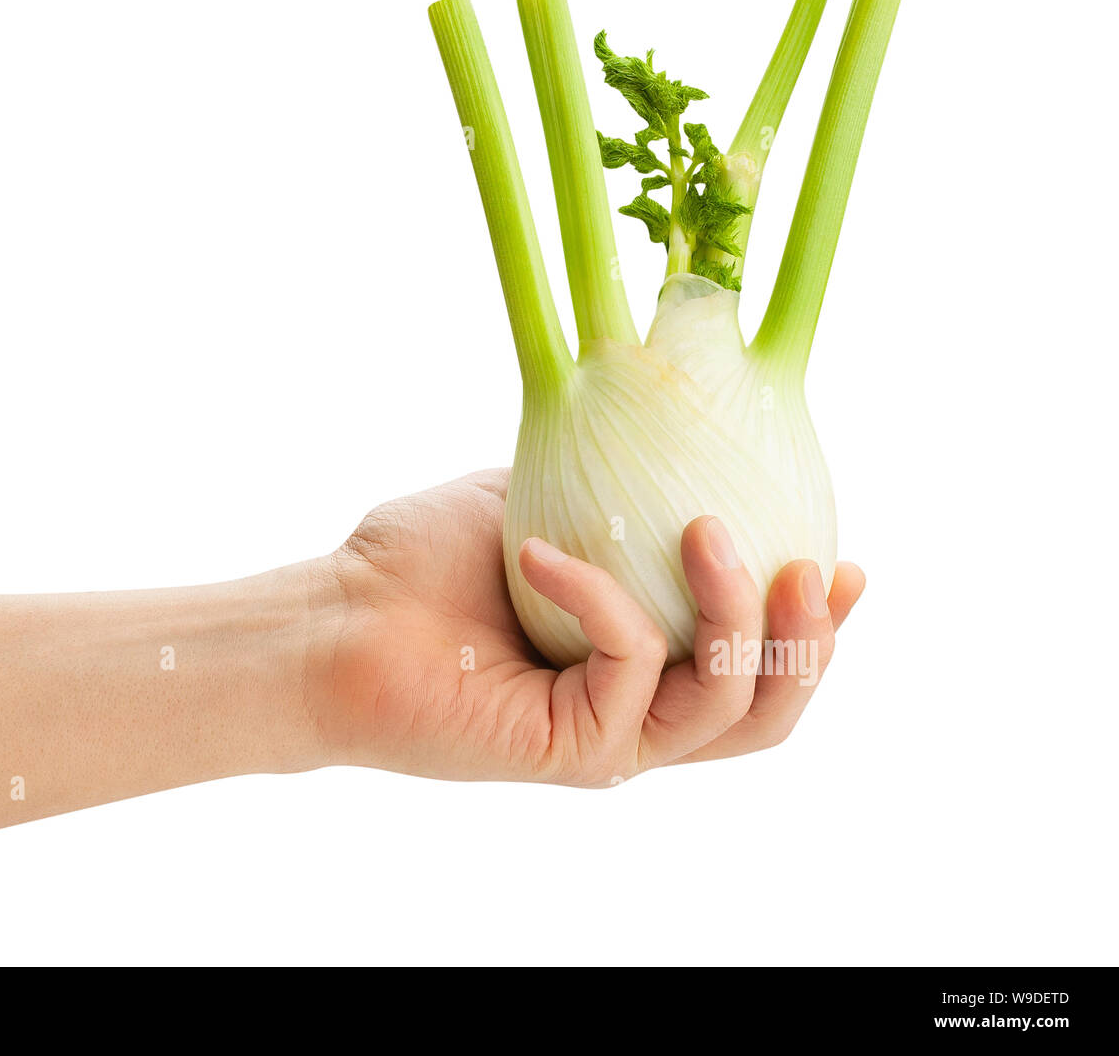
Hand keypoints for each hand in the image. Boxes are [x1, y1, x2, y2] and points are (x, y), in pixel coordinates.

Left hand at [318, 469, 864, 785]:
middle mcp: (634, 712)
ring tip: (714, 534)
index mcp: (640, 665)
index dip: (818, 630)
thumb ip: (615, 489)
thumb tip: (682, 434)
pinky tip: (543, 551)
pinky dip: (600, 596)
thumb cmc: (422, 563)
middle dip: (811, 641)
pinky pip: (629, 667)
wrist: (335, 618)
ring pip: (726, 708)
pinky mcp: (566, 750)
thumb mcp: (539, 500)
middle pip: (766, 710)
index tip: (849, 562)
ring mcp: (604, 737)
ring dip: (738, 616)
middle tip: (815, 564)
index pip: (754, 666)